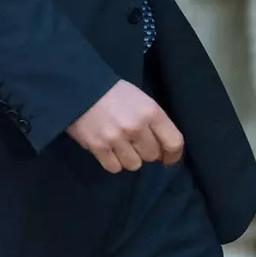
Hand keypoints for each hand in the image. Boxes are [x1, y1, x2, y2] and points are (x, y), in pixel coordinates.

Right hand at [66, 80, 184, 172]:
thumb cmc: (116, 94)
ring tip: (122, 146)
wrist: (81, 89)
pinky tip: (110, 151)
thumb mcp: (142, 100)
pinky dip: (113, 162)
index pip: (173, 142)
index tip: (168, 159)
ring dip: (130, 159)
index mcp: (151, 112)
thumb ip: (154, 122)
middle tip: (138, 145)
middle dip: (147, 153)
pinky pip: (114, 167)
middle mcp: (136, 127)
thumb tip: (162, 149)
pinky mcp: (98, 147)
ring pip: (134, 164)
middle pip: (152, 155)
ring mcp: (117, 138)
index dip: (173, 155)